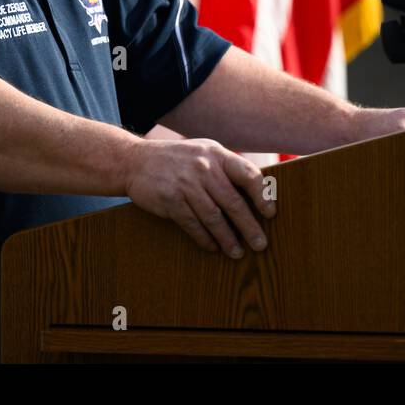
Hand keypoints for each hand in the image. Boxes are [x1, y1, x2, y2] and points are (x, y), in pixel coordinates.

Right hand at [123, 137, 275, 257]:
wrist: (134, 161)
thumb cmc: (177, 159)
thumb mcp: (203, 152)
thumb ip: (225, 168)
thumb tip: (257, 193)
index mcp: (216, 154)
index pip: (248, 174)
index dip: (262, 195)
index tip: (270, 213)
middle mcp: (203, 168)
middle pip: (233, 202)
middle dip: (249, 227)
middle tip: (260, 245)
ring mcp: (186, 184)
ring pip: (214, 218)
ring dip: (228, 239)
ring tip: (237, 252)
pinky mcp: (170, 200)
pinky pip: (193, 224)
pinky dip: (204, 238)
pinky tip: (213, 247)